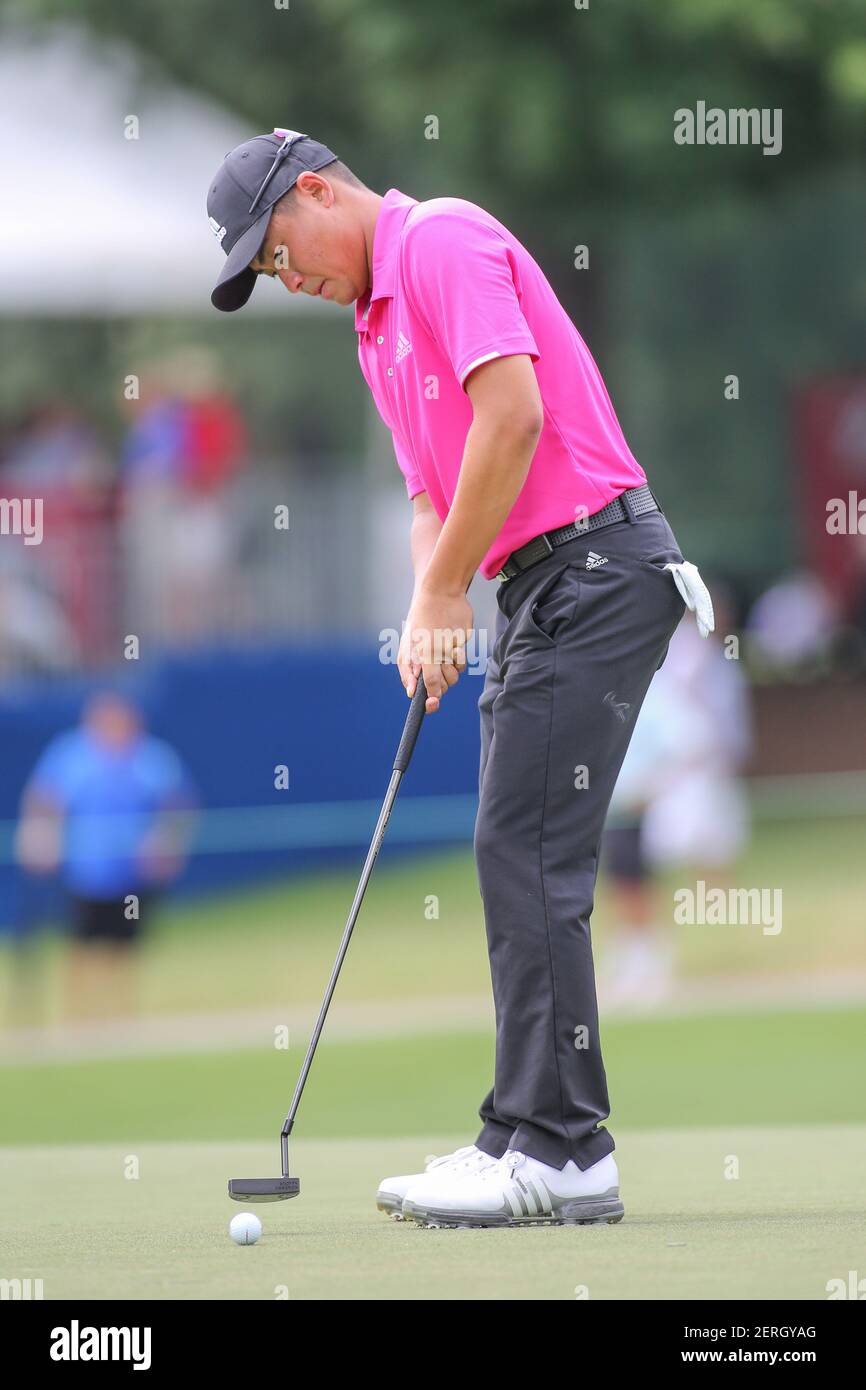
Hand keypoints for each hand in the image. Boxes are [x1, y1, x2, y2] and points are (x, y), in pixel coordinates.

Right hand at [399, 587, 471, 712]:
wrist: (443, 597)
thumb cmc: (428, 623)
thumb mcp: (426, 653)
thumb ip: (428, 679)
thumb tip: (428, 699)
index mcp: (410, 666)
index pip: (418, 693)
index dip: (427, 700)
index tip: (433, 702)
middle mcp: (424, 665)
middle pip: (437, 688)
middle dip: (441, 679)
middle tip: (440, 662)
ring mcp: (439, 659)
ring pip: (450, 679)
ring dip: (452, 668)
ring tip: (447, 650)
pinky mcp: (453, 652)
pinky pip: (460, 666)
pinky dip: (459, 659)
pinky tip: (456, 646)